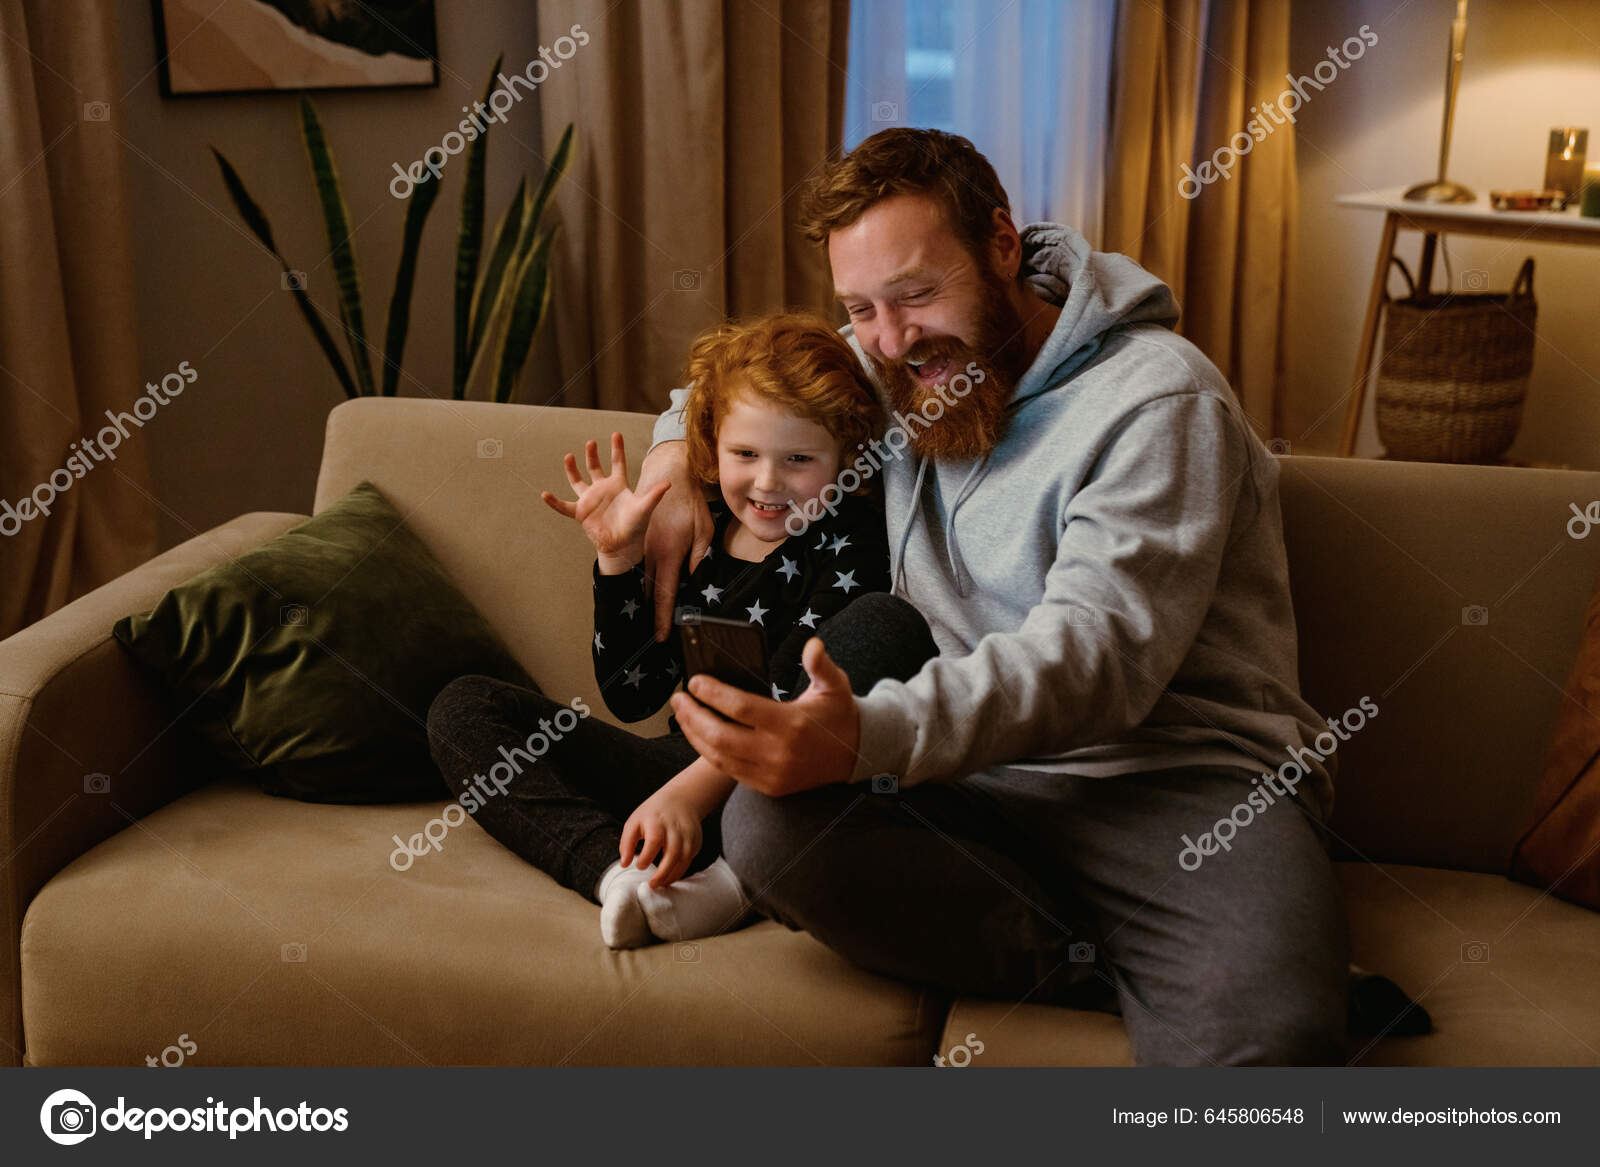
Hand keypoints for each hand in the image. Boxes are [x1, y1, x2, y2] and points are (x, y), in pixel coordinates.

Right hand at [541, 432, 671, 570]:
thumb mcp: (645, 508)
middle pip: (595, 467)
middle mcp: (603, 489)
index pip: (617, 462)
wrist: (623, 546)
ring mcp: (590, 500)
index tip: (616, 433)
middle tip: (591, 442)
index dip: (616, 448)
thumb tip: (668, 483)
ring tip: (568, 456)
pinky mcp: (581, 513)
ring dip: (572, 470)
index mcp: (618, 485)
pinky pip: (564, 506)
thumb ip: (654, 495)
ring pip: (577, 481)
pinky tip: (545, 495)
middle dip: (592, 455)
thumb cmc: (636, 526)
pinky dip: (554, 502)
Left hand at [620, 786, 704, 887]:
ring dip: (672, 875)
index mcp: (657, 822)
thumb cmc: (654, 813)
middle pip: (672, 853)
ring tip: (660, 884)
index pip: (654, 841)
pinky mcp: (696, 842)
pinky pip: (689, 860)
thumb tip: (624, 864)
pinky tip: (669, 876)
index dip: (646, 857)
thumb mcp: (635, 821)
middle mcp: (675, 829)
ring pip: (683, 859)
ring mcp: (688, 835)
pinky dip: (680, 871)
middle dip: (662, 873)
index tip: (639, 865)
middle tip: (652, 884)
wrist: (682, 799)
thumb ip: (627, 843)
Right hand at [637, 440, 713, 640]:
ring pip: (638, 580)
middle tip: (647, 637)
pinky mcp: (636, 540)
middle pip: (647, 592)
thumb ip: (699, 557)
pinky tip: (636, 593)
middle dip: (647, 615)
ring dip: (639, 600)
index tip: (660, 636)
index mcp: (669, 554)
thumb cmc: (690, 504)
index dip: (662, 617)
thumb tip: (694, 581)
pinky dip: (636, 581)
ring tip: (639, 622)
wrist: (668, 478)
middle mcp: (650, 554)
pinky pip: (636, 566)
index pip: (665, 593)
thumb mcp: (704, 531)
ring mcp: (640, 547)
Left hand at [669, 637, 858, 795]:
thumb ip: (821, 664)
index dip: (713, 693)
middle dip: (693, 715)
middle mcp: (778, 752)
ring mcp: (771, 774)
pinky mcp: (768, 786)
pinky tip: (699, 734)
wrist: (853, 755)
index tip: (695, 681)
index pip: (740, 707)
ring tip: (683, 713)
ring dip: (694, 734)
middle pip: (720, 735)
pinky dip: (709, 752)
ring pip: (719, 757)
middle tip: (679, 697)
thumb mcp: (836, 685)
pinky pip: (729, 771)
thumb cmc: (838, 714)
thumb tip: (812, 644)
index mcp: (791, 724)